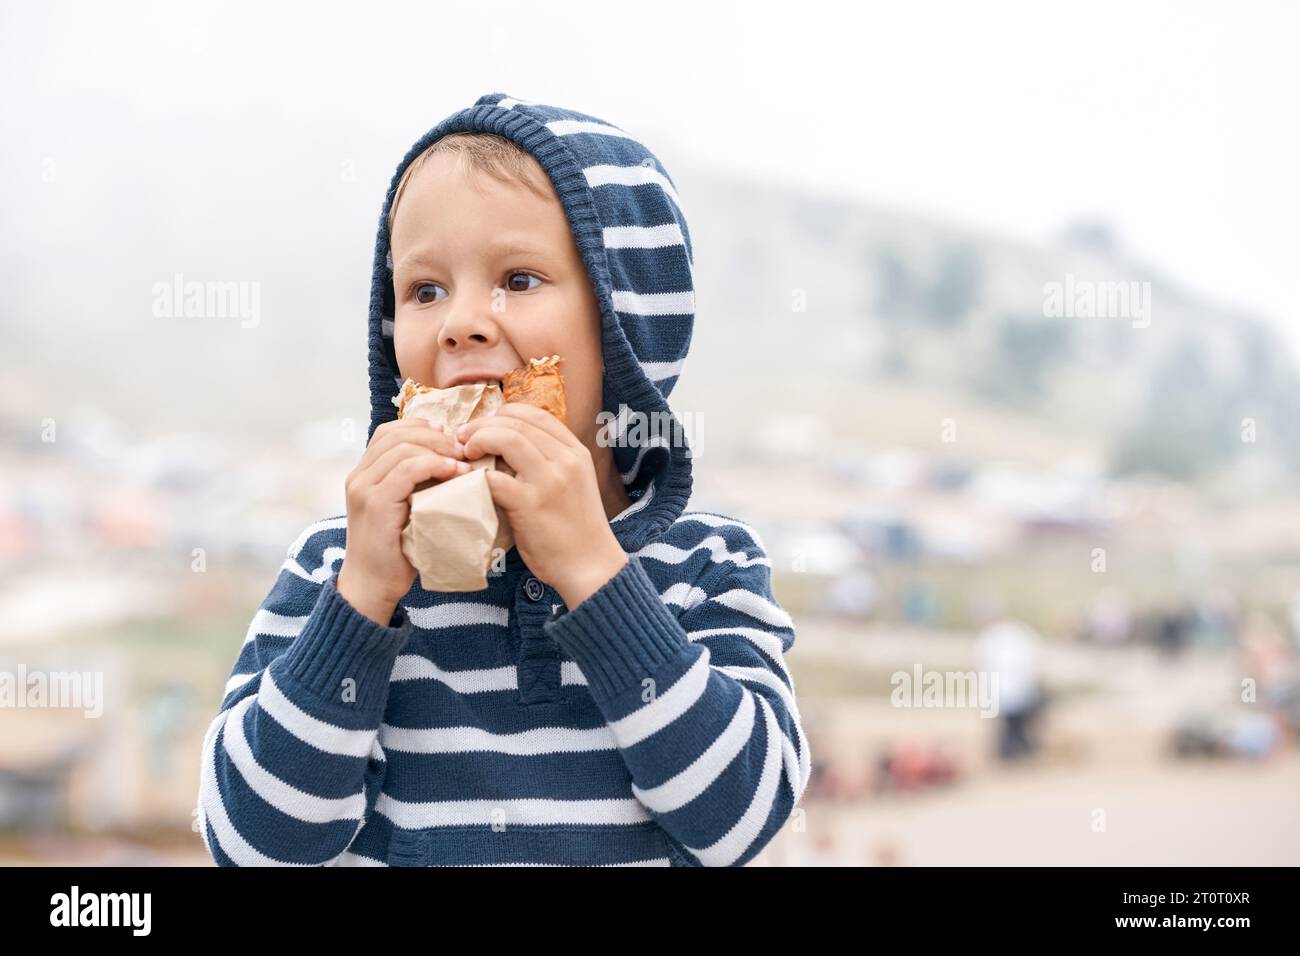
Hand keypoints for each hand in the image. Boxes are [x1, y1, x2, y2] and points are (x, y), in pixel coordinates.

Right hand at [336, 416, 470, 623]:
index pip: (389, 432)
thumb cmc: (396, 550)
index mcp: (363, 474)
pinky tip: (454, 473)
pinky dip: (434, 465)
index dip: (421, 428)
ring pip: (403, 447)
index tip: (450, 438)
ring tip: (464, 462)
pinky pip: (406, 470)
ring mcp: (363, 488)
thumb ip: (416, 484)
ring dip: (439, 449)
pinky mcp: (374, 504)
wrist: (373, 585)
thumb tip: (453, 460)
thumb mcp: (406, 508)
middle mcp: (358, 476)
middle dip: (436, 436)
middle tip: (464, 448)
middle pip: (397, 434)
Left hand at [457, 403, 627, 607]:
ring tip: (465, 453)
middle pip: (517, 422)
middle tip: (464, 437)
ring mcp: (549, 481)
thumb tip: (508, 445)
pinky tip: (470, 481)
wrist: (590, 565)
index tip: (486, 424)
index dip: (504, 413)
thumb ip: (549, 462)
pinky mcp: (531, 504)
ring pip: (506, 439)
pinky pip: (495, 477)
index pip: (536, 414)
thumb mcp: (573, 483)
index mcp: (576, 452)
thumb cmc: (576, 528)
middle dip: (483, 424)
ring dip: (478, 440)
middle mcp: (566, 460)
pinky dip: (477, 475)